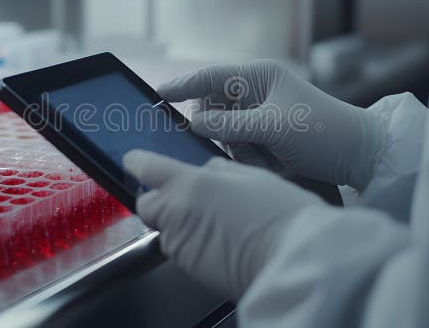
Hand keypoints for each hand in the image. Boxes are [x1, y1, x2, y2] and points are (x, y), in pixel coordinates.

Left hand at [123, 149, 323, 300]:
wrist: (294, 260)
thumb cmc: (282, 216)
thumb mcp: (251, 175)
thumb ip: (219, 170)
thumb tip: (206, 170)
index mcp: (191, 184)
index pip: (147, 168)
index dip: (138, 163)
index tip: (134, 161)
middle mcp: (177, 213)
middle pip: (148, 204)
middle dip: (160, 201)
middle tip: (187, 199)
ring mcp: (181, 244)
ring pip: (166, 229)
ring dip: (180, 224)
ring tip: (216, 224)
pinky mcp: (189, 268)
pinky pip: (182, 250)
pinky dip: (193, 244)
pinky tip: (220, 242)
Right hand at [158, 60, 385, 189]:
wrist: (359, 154)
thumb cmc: (322, 131)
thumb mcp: (273, 127)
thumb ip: (228, 126)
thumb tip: (191, 124)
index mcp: (258, 77)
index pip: (210, 78)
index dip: (182, 86)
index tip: (157, 94)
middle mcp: (255, 92)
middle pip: (213, 111)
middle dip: (224, 133)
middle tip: (247, 145)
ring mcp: (259, 115)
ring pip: (224, 134)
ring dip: (241, 149)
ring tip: (269, 156)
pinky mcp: (265, 136)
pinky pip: (239, 148)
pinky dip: (251, 158)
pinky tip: (274, 161)